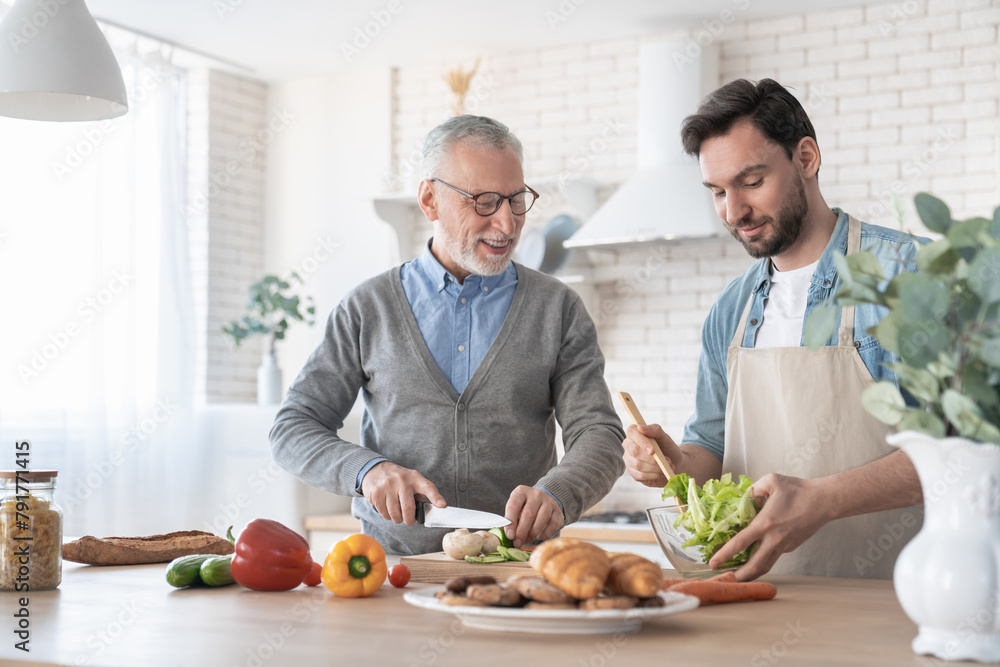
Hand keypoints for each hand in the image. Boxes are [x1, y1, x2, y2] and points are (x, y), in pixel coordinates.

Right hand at [360, 461, 445, 524]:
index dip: (436, 497)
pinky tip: (387, 509)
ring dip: (397, 519)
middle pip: (408, 509)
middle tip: (408, 520)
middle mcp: (402, 480)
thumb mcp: (411, 480)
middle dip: (409, 519)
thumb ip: (420, 493)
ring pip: (395, 514)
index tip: (441, 505)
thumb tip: (428, 510)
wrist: (375, 469)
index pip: (428, 487)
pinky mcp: (376, 493)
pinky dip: (387, 516)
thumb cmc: (398, 479)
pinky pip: (384, 513)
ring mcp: (388, 486)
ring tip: (397, 514)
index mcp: (414, 478)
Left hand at [503, 486, 563, 547]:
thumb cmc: (523, 508)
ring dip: (533, 533)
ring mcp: (548, 501)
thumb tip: (506, 535)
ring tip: (527, 540)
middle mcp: (536, 494)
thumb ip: (510, 521)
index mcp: (521, 491)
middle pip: (529, 513)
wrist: (542, 502)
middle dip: (522, 531)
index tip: (509, 536)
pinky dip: (545, 533)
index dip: (511, 522)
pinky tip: (539, 537)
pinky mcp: (558, 511)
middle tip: (517, 543)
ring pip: (542, 518)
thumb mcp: (514, 510)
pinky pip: (553, 524)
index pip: (514, 506)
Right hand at [621, 424, 680, 487]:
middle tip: (667, 460)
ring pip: (638, 465)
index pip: (631, 432)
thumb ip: (654, 429)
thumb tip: (640, 427)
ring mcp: (629, 460)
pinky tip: (662, 473)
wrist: (673, 462)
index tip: (653, 450)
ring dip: (656, 468)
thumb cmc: (667, 447)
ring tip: (668, 466)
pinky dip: (654, 475)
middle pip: (634, 451)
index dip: (641, 441)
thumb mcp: (664, 437)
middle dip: (652, 458)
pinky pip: (641, 476)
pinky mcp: (633, 473)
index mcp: (634, 434)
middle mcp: (628, 446)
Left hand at [709, 473, 831, 580]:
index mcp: (765, 524)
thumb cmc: (798, 489)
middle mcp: (774, 539)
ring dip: (752, 573)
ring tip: (739, 576)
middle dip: (739, 576)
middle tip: (727, 580)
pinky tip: (756, 556)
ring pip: (766, 565)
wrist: (824, 501)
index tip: (713, 563)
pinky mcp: (792, 546)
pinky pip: (774, 555)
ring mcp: (784, 545)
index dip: (725, 554)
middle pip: (754, 565)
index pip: (740, 543)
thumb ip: (754, 489)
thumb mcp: (771, 481)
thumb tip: (745, 498)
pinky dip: (764, 560)